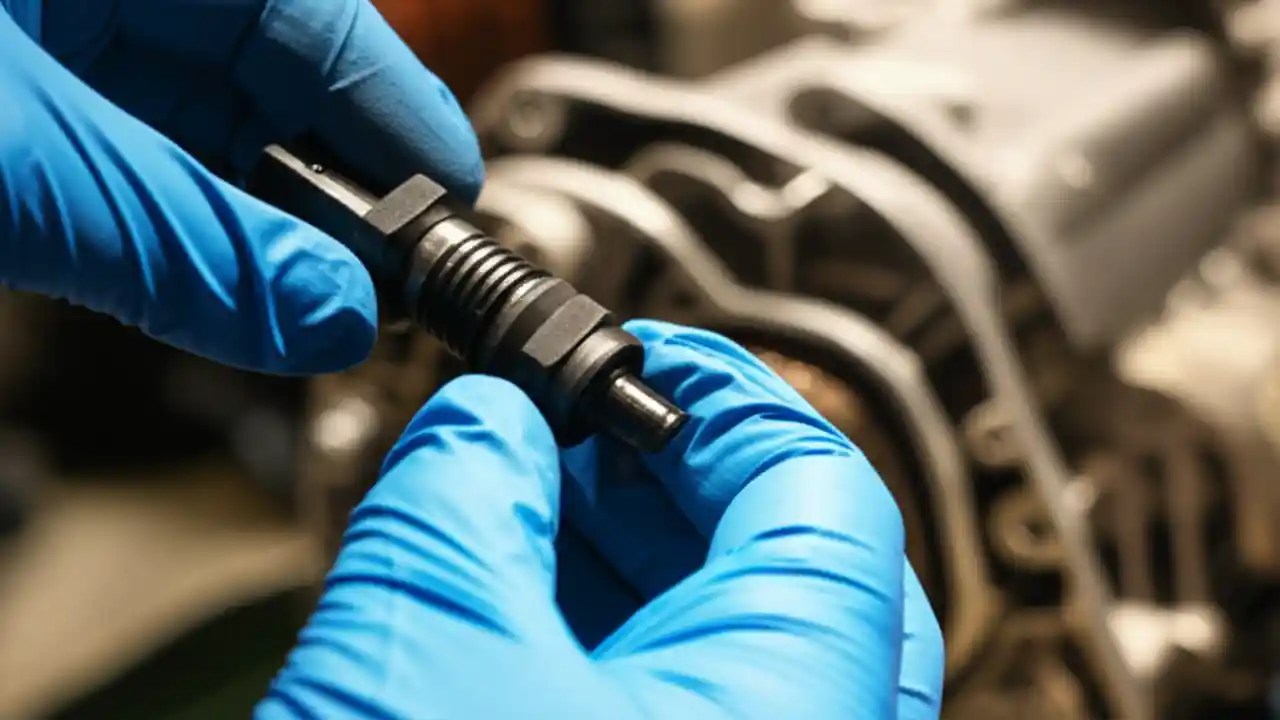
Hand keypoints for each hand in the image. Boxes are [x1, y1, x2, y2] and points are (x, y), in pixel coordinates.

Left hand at [0, 0, 481, 373]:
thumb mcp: (13, 158)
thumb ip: (180, 242)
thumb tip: (332, 315)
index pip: (308, 15)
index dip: (394, 108)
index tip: (451, 196)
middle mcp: (85, 0)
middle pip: (260, 84)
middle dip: (327, 185)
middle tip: (389, 275)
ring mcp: (37, 56)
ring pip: (192, 142)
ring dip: (256, 227)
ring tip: (321, 295)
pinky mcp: (10, 133)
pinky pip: (119, 182)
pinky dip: (172, 243)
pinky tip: (224, 288)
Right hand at [258, 322, 944, 718]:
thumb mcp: (426, 637)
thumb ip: (467, 481)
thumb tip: (491, 414)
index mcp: (796, 696)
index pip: (821, 476)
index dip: (724, 387)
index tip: (647, 354)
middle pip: (798, 551)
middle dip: (673, 471)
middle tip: (577, 431)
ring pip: (752, 633)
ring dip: (646, 554)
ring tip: (538, 507)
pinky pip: (706, 695)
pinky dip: (630, 634)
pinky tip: (539, 604)